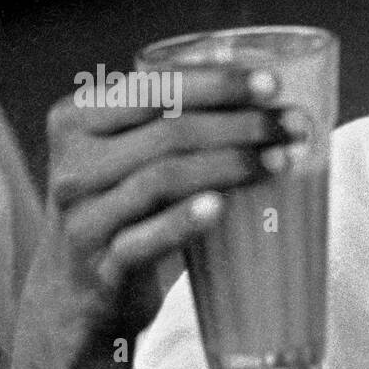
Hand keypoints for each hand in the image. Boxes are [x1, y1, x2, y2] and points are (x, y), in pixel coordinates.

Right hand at [24, 63, 302, 343]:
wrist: (77, 296)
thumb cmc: (124, 211)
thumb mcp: (129, 158)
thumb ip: (169, 117)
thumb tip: (246, 73)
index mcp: (76, 120)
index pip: (152, 89)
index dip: (216, 83)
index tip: (273, 84)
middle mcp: (73, 165)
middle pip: (167, 133)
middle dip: (240, 125)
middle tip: (294, 127)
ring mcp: (84, 218)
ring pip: (161, 179)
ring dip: (229, 165)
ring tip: (282, 161)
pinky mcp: (101, 269)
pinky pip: (143, 240)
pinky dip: (183, 221)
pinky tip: (221, 207)